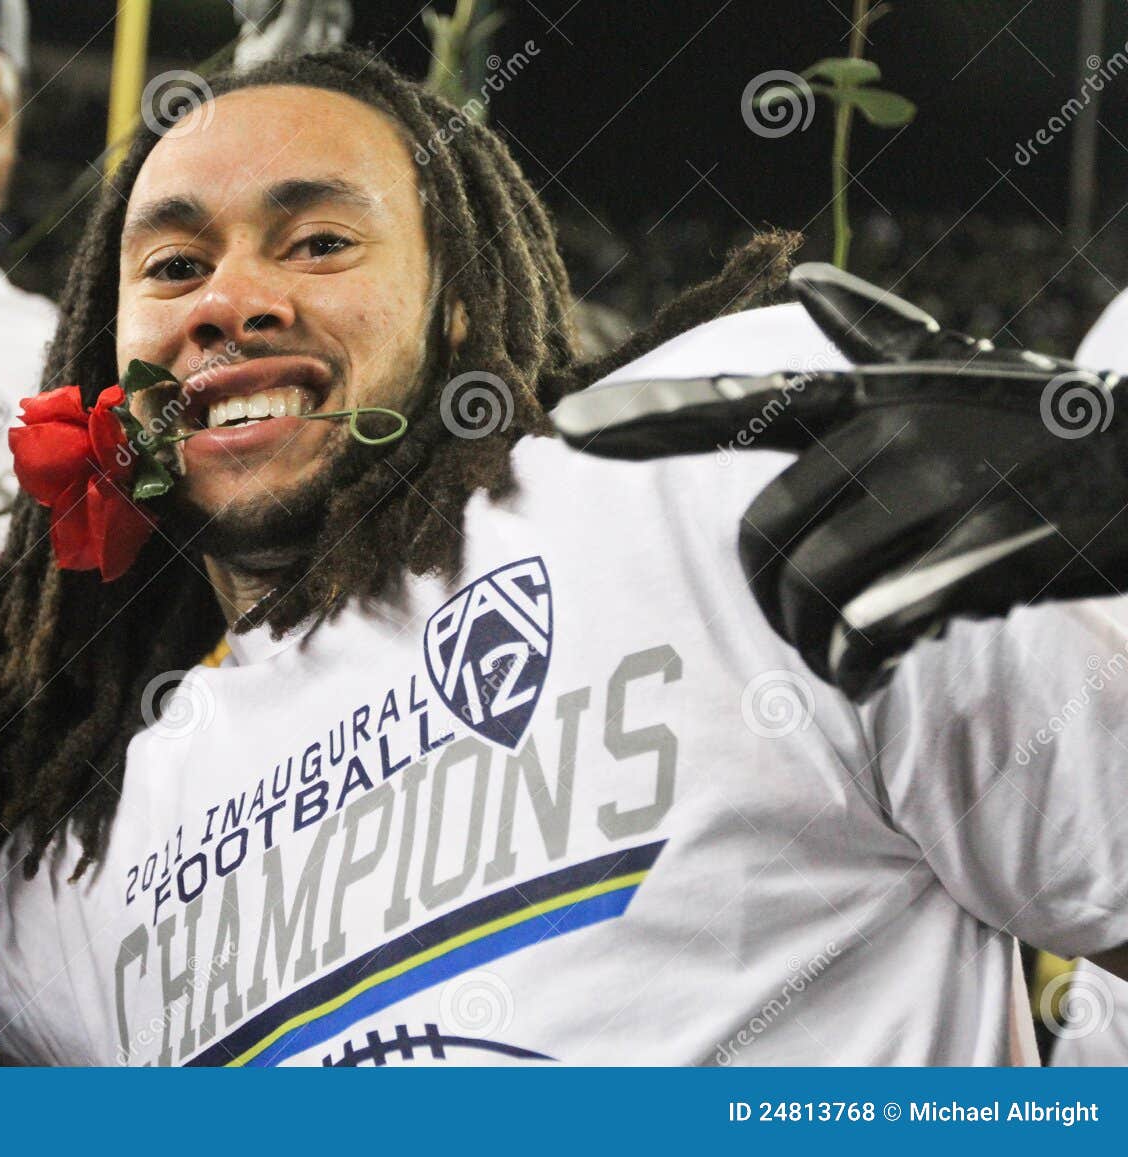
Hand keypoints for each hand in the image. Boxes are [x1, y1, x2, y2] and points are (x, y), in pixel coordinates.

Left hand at [554, 262, 1127, 697]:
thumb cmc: (1041, 426)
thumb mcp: (960, 374)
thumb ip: (877, 341)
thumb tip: (810, 283)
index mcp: (873, 397)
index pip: (740, 405)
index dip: (650, 415)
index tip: (568, 423)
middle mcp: (893, 433)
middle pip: (766, 542)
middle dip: (776, 603)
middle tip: (814, 630)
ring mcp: (940, 493)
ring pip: (814, 595)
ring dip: (823, 645)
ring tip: (862, 648)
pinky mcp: (984, 558)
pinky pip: (875, 630)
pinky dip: (865, 663)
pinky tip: (888, 661)